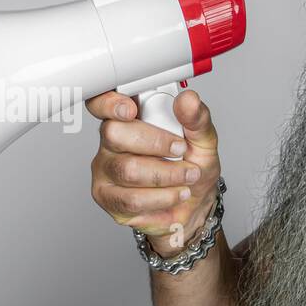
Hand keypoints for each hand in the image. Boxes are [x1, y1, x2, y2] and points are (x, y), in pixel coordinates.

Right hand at [87, 89, 221, 257]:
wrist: (194, 205)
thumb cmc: (191, 167)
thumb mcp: (203, 140)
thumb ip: (196, 119)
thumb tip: (188, 100)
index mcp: (129, 117)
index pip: (102, 101)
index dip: (109, 103)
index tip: (130, 110)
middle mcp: (111, 141)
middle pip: (114, 133)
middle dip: (156, 144)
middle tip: (181, 150)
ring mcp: (106, 169)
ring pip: (127, 170)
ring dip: (166, 176)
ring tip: (186, 178)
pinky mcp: (108, 197)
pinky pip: (131, 199)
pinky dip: (161, 199)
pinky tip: (173, 195)